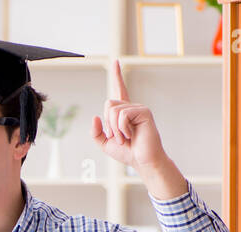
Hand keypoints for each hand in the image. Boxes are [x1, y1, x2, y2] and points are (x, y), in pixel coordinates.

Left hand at [90, 60, 185, 198]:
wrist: (142, 161)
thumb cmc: (127, 152)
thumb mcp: (105, 143)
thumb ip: (96, 132)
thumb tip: (95, 116)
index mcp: (123, 112)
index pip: (119, 90)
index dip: (117, 75)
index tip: (115, 62)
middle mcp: (131, 107)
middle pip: (108, 104)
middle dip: (108, 124)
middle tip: (118, 137)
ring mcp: (138, 108)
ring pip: (113, 110)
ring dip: (114, 129)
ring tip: (125, 138)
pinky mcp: (144, 112)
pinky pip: (122, 115)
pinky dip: (122, 129)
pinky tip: (130, 135)